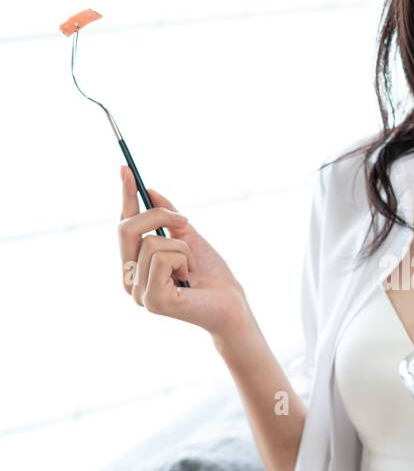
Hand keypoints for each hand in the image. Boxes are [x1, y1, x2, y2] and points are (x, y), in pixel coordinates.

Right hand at [118, 163, 249, 340]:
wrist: (232, 303)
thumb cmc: (212, 275)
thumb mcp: (189, 236)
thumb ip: (168, 216)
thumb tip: (148, 189)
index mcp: (134, 266)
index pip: (123, 226)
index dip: (125, 196)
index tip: (126, 167)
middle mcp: (130, 280)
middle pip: (126, 229)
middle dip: (158, 216)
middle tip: (185, 221)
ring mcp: (138, 293)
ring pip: (151, 242)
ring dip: (182, 248)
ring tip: (191, 268)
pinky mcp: (152, 301)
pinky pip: (162, 258)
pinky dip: (182, 260)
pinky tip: (188, 279)